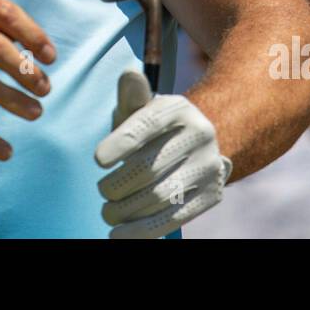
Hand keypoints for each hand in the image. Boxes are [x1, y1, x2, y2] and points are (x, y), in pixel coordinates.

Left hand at [94, 69, 231, 237]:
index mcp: (178, 108)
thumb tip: (129, 75)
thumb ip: (131, 96)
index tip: (97, 159)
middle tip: (102, 191)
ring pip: (160, 196)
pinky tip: (119, 234)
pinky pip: (173, 218)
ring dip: (126, 210)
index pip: (147, 125)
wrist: (199, 145)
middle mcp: (200, 134)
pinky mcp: (212, 194)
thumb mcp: (142, 108)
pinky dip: (142, 231)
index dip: (120, 143)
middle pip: (150, 166)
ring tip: (108, 213)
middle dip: (118, 184)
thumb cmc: (155, 128)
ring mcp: (209, 166)